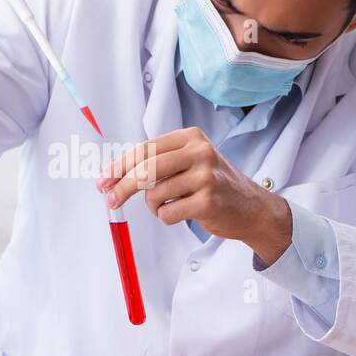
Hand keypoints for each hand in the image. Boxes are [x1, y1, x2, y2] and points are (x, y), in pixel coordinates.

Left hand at [97, 127, 293, 264]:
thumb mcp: (189, 162)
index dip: (119, 166)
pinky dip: (167, 217)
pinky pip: (168, 213)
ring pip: (154, 194)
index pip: (145, 149)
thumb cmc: (213, 184)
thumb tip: (113, 177)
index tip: (103, 180)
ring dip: (154, 206)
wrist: (251, 207)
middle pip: (145, 170)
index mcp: (190, 137)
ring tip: (171, 205)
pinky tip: (183, 213)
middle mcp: (199, 152)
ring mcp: (205, 176)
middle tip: (111, 200)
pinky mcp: (208, 201)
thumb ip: (156, 164)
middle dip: (123, 187)